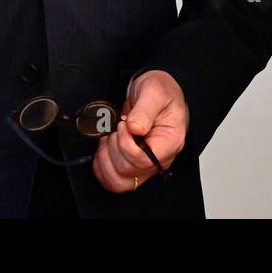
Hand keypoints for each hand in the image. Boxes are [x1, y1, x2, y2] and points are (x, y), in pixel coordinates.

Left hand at [92, 70, 187, 193]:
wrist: (155, 93)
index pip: (144, 160)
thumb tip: (135, 128)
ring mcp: (145, 165)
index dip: (126, 145)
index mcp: (169, 142)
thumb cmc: (161, 92)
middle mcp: (159, 159)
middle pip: (129, 171)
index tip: (123, 124)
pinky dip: (101, 166)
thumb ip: (145, 109)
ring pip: (119, 181)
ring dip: (106, 159)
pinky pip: (113, 180)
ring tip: (110, 138)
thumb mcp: (154, 91)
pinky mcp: (133, 165)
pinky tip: (104, 148)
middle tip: (118, 127)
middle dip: (115, 147)